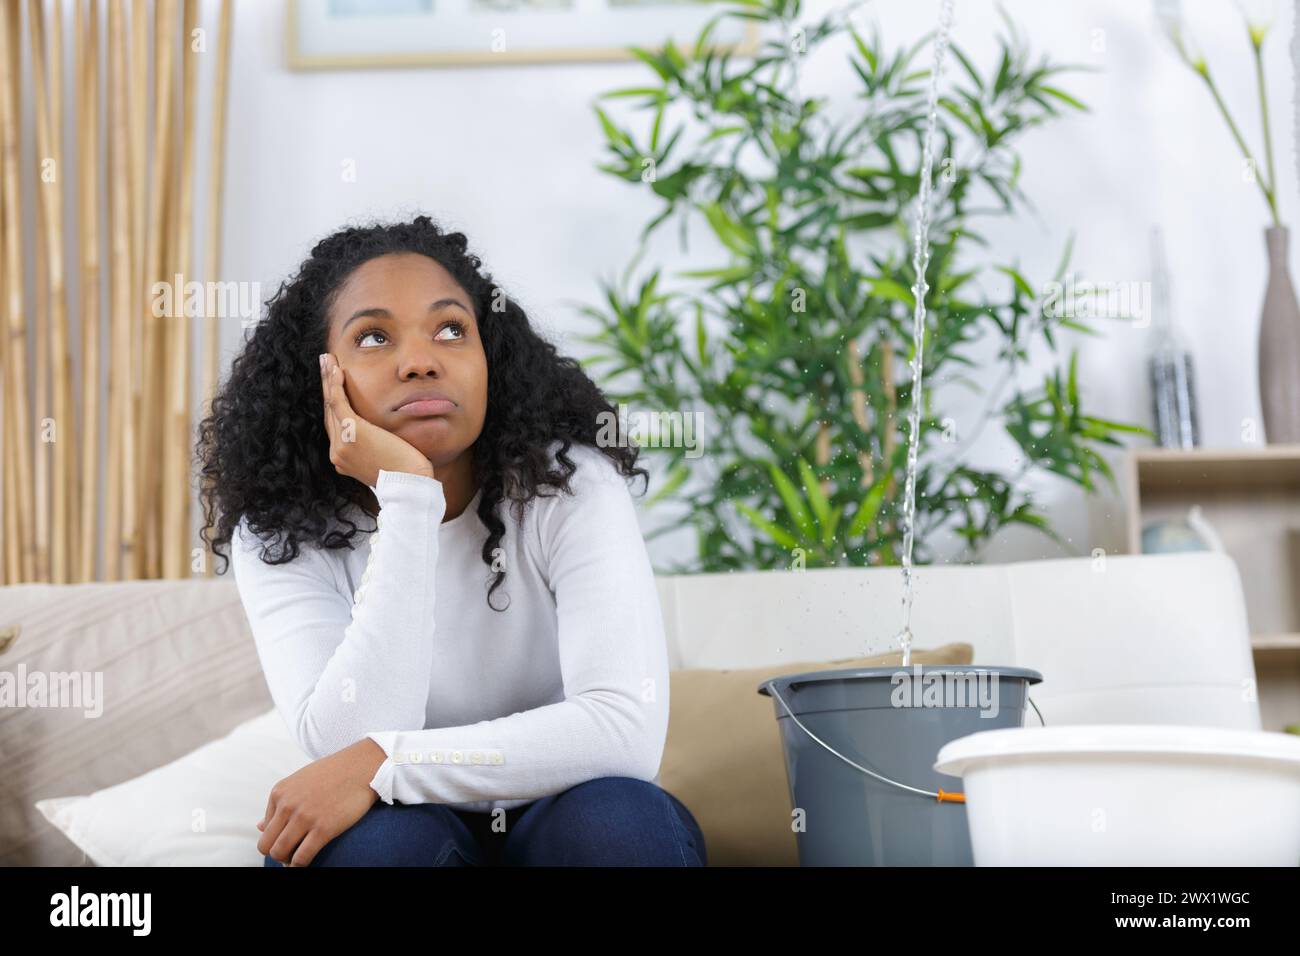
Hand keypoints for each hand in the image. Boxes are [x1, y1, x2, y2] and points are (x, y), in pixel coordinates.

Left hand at [256, 737, 386, 866]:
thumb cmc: (333, 774)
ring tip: (298, 860)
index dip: (276, 838)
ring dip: (287, 861)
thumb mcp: (300, 782)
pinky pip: (301, 857)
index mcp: (279, 793)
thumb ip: (280, 803)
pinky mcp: (323, 829)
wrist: (362, 766)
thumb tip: (259, 827)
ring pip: (280, 853)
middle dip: (276, 853)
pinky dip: (300, 866)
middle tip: (291, 854)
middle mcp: (287, 805)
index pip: (265, 829)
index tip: (291, 840)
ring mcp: (304, 817)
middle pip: (266, 845)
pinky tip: (306, 863)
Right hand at [320, 353, 435, 487]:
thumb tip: (384, 436)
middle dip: (326, 386)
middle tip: (324, 364)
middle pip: (329, 412)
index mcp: (344, 459)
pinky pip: (339, 402)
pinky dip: (336, 384)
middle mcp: (337, 452)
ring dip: (328, 379)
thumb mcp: (386, 459)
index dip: (333, 402)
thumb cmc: (407, 474)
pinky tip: (337, 369)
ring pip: (331, 404)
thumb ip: (377, 446)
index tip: (332, 385)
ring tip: (326, 359)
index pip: (336, 424)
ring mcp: (342, 443)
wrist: (410, 484)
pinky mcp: (351, 431)